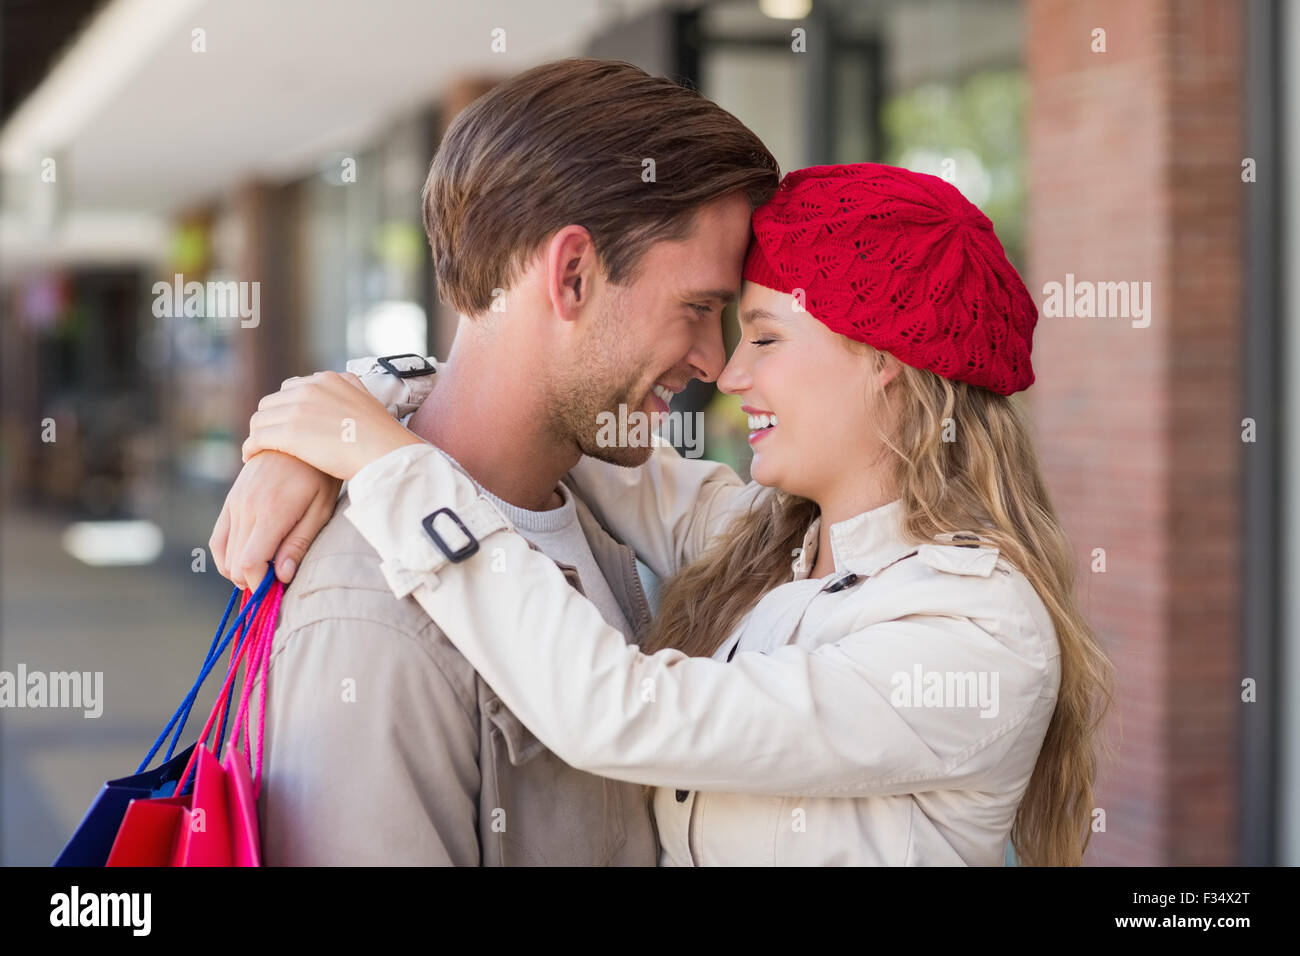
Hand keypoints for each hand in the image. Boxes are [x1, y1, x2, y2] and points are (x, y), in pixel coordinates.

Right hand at [210, 450, 342, 586]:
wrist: (297, 438)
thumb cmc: (318, 475)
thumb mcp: (320, 509)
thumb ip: (299, 543)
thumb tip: (282, 577)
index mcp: (270, 513)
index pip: (250, 564)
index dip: (260, 586)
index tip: (277, 591)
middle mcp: (245, 508)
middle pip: (234, 564)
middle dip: (253, 582)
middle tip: (276, 583)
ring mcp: (234, 502)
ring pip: (223, 554)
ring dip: (239, 571)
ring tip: (264, 572)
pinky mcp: (229, 499)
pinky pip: (217, 537)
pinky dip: (227, 556)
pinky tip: (247, 560)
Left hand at [241, 370, 422, 479]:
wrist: (386, 452)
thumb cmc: (380, 435)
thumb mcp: (365, 398)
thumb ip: (348, 388)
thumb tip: (342, 380)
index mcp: (326, 380)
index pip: (290, 388)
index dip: (285, 408)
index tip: (286, 425)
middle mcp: (309, 388)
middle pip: (271, 402)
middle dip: (269, 421)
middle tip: (270, 440)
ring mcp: (297, 410)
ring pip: (260, 419)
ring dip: (257, 434)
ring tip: (258, 449)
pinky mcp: (289, 433)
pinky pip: (257, 438)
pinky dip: (250, 447)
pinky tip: (250, 456)